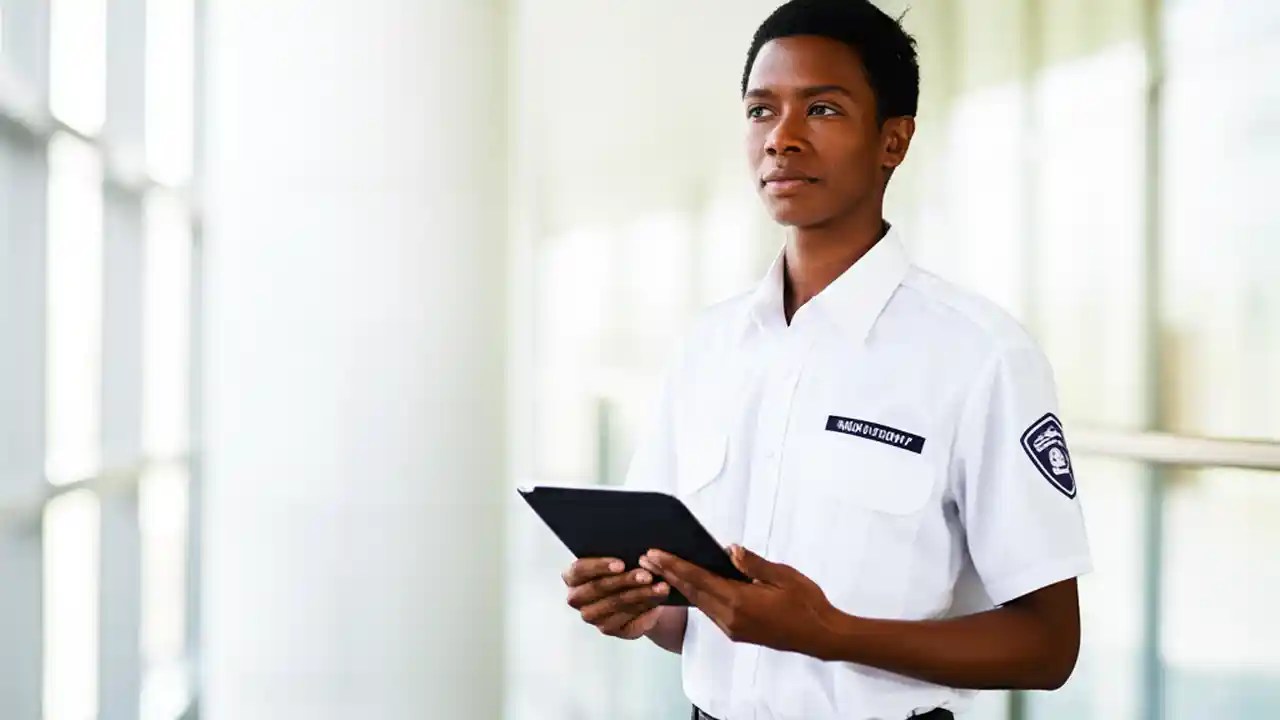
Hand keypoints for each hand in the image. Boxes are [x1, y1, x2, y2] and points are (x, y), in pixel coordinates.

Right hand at [562, 557, 670, 639]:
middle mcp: (577, 598)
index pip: (579, 570)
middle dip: (625, 581)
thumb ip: (620, 556)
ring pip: (616, 604)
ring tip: (661, 587)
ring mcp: (591, 616)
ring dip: (640, 594)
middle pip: (599, 588)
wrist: (634, 593)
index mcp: (572, 577)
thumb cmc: (622, 569)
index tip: (621, 564)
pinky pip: (626, 618)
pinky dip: (645, 607)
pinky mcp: (607, 629)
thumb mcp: (619, 559)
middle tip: (647, 575)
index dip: (599, 566)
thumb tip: (637, 554)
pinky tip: (658, 601)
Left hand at [639, 545, 836, 654]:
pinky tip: (690, 585)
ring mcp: (732, 628)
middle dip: (669, 574)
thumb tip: (729, 550)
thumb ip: (753, 564)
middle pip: (693, 592)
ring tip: (661, 568)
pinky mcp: (736, 632)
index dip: (675, 566)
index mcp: (740, 602)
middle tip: (646, 558)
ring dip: (680, 585)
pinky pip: (710, 611)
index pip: (699, 579)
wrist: (820, 636)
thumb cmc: (806, 603)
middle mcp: (730, 618)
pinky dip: (696, 595)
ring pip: (699, 603)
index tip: (655, 554)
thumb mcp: (784, 577)